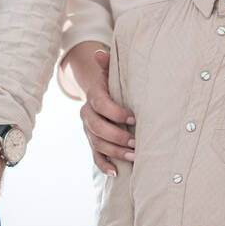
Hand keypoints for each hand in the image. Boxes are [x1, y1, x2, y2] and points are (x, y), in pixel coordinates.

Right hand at [66, 43, 134, 176]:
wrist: (98, 94)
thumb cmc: (111, 83)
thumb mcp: (110, 72)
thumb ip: (107, 64)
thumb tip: (100, 52)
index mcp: (93, 96)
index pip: (101, 105)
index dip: (116, 113)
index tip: (133, 118)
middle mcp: (87, 114)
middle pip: (97, 128)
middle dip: (117, 136)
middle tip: (136, 141)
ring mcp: (88, 130)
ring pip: (97, 143)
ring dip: (115, 152)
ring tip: (134, 157)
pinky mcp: (92, 141)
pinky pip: (95, 155)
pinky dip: (104, 165)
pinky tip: (115, 173)